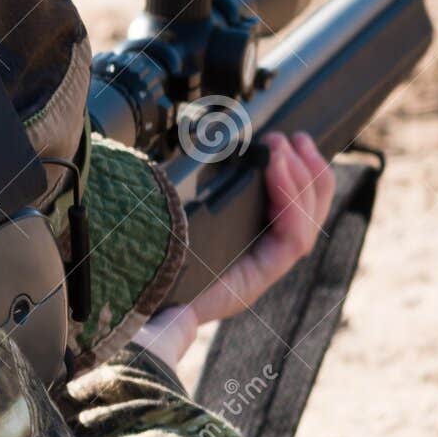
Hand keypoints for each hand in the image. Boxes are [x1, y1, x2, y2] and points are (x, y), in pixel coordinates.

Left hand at [133, 132, 335, 369]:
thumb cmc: (148, 252)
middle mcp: (254, 261)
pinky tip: (277, 174)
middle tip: (296, 140)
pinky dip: (291, 204)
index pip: (289, 213)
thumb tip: (220, 147)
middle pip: (305, 219)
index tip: (291, 144)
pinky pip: (292, 242)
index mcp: (242, 246)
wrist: (130, 296)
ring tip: (285, 150)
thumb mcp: (180, 210)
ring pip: (304, 227)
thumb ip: (203, 189)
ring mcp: (258, 273)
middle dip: (308, 174)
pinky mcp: (255, 280)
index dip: (299, 178)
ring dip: (301, 182)